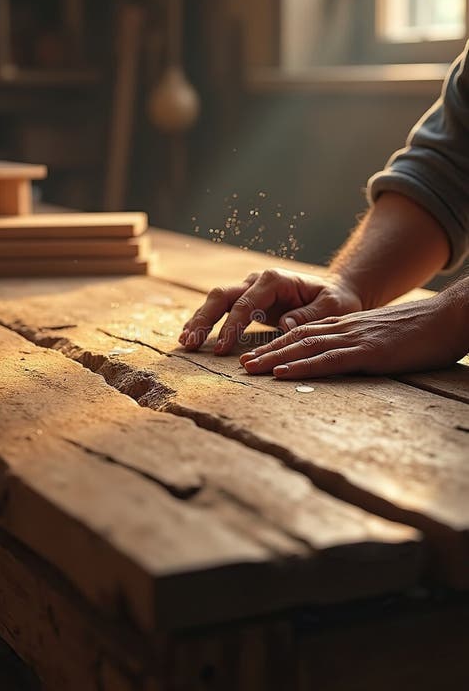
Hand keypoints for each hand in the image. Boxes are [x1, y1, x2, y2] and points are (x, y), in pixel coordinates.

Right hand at [178, 267, 362, 353]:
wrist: (335, 293)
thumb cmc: (335, 301)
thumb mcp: (332, 307)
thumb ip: (309, 315)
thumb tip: (284, 324)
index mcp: (274, 280)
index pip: (246, 303)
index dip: (231, 326)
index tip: (222, 348)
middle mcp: (257, 281)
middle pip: (221, 296)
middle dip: (204, 319)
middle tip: (190, 342)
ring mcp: (250, 290)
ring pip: (216, 301)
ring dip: (199, 320)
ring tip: (184, 341)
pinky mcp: (247, 302)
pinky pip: (222, 310)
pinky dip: (206, 322)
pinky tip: (192, 337)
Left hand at [240, 287, 468, 378]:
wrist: (452, 317)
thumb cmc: (426, 332)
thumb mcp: (389, 339)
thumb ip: (367, 347)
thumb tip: (354, 361)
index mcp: (351, 325)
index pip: (306, 332)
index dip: (279, 343)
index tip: (258, 355)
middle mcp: (347, 328)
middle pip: (297, 338)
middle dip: (267, 351)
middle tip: (241, 365)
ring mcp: (356, 338)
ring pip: (305, 347)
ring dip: (274, 358)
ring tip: (249, 369)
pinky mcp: (369, 352)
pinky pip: (328, 359)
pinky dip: (301, 366)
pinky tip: (282, 374)